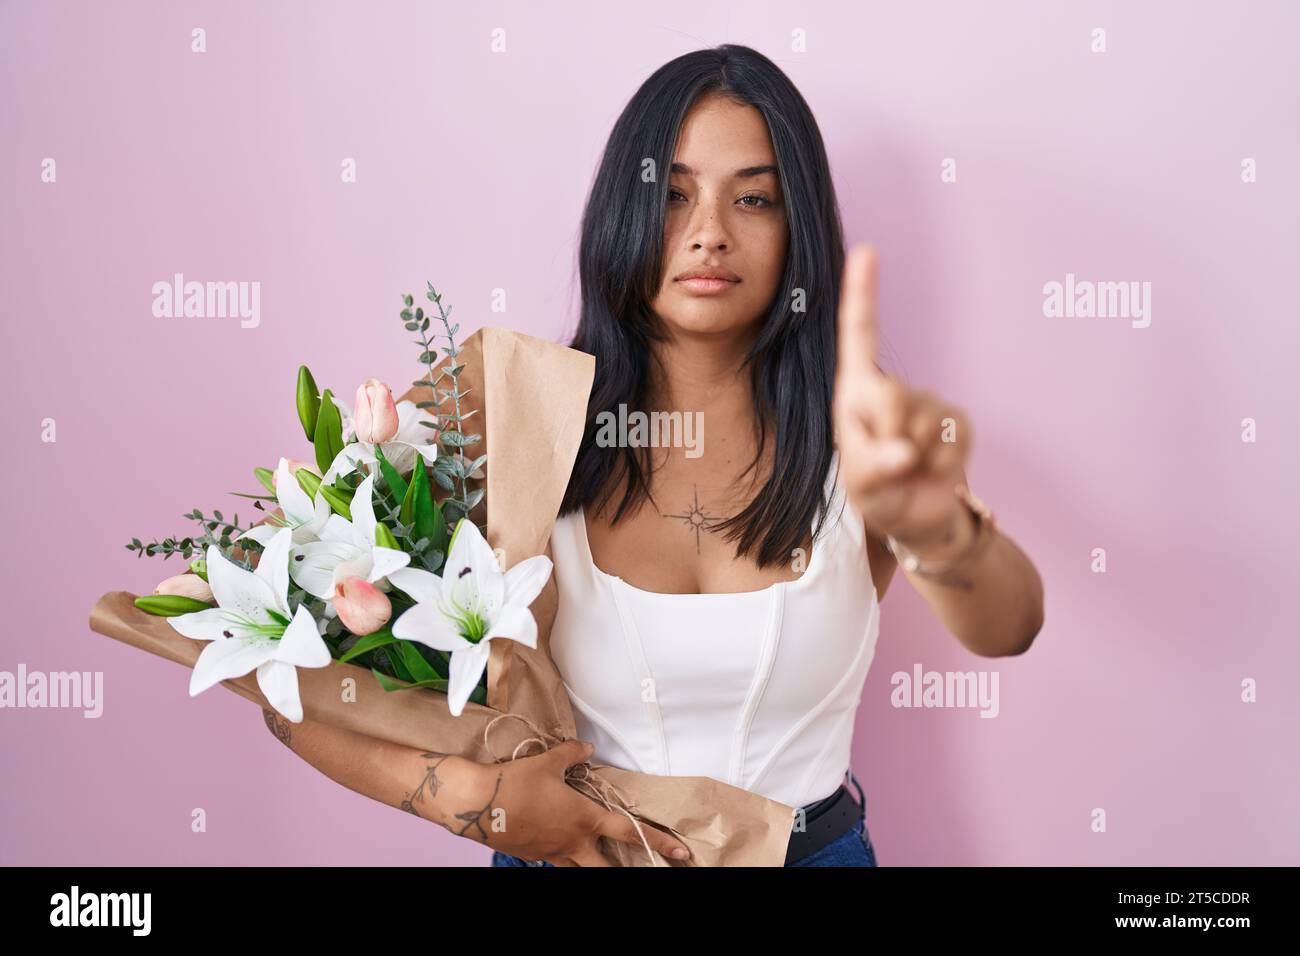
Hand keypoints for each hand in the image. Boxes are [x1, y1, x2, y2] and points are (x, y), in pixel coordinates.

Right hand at [458, 738, 692, 865]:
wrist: (475, 805)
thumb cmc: (515, 783)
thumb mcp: (547, 762)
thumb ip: (572, 754)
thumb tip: (587, 747)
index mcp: (584, 818)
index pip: (630, 832)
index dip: (659, 842)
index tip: (681, 853)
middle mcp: (572, 841)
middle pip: (606, 867)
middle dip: (624, 867)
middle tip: (641, 866)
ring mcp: (552, 853)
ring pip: (580, 868)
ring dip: (591, 863)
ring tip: (596, 855)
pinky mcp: (533, 855)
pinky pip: (555, 859)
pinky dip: (562, 853)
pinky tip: (556, 840)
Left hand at [832, 244, 973, 552]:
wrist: (918, 520)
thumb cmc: (877, 495)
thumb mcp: (860, 485)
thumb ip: (874, 469)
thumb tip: (902, 454)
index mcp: (857, 392)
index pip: (859, 336)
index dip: (863, 293)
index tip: (867, 250)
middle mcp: (891, 389)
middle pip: (894, 394)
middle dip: (889, 435)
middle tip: (888, 465)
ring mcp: (927, 402)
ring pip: (924, 420)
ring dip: (915, 456)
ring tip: (908, 470)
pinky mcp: (956, 421)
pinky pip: (952, 436)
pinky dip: (941, 463)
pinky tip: (932, 471)